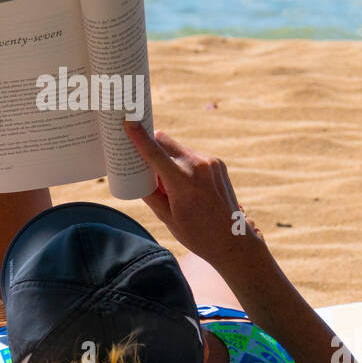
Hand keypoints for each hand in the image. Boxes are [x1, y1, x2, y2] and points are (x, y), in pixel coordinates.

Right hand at [124, 120, 262, 270]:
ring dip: (167, 157)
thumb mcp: (166, 217)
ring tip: (168, 183)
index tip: (128, 121)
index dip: (139, 137)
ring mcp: (211, 163)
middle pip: (165, 141)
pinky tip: (184, 183)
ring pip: (177, 148)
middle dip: (151, 146)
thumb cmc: (197, 234)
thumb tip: (135, 174)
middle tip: (141, 161)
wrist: (232, 241)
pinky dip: (181, 163)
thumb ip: (149, 192)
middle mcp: (199, 166)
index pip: (155, 153)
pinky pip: (191, 155)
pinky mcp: (217, 163)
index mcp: (183, 182)